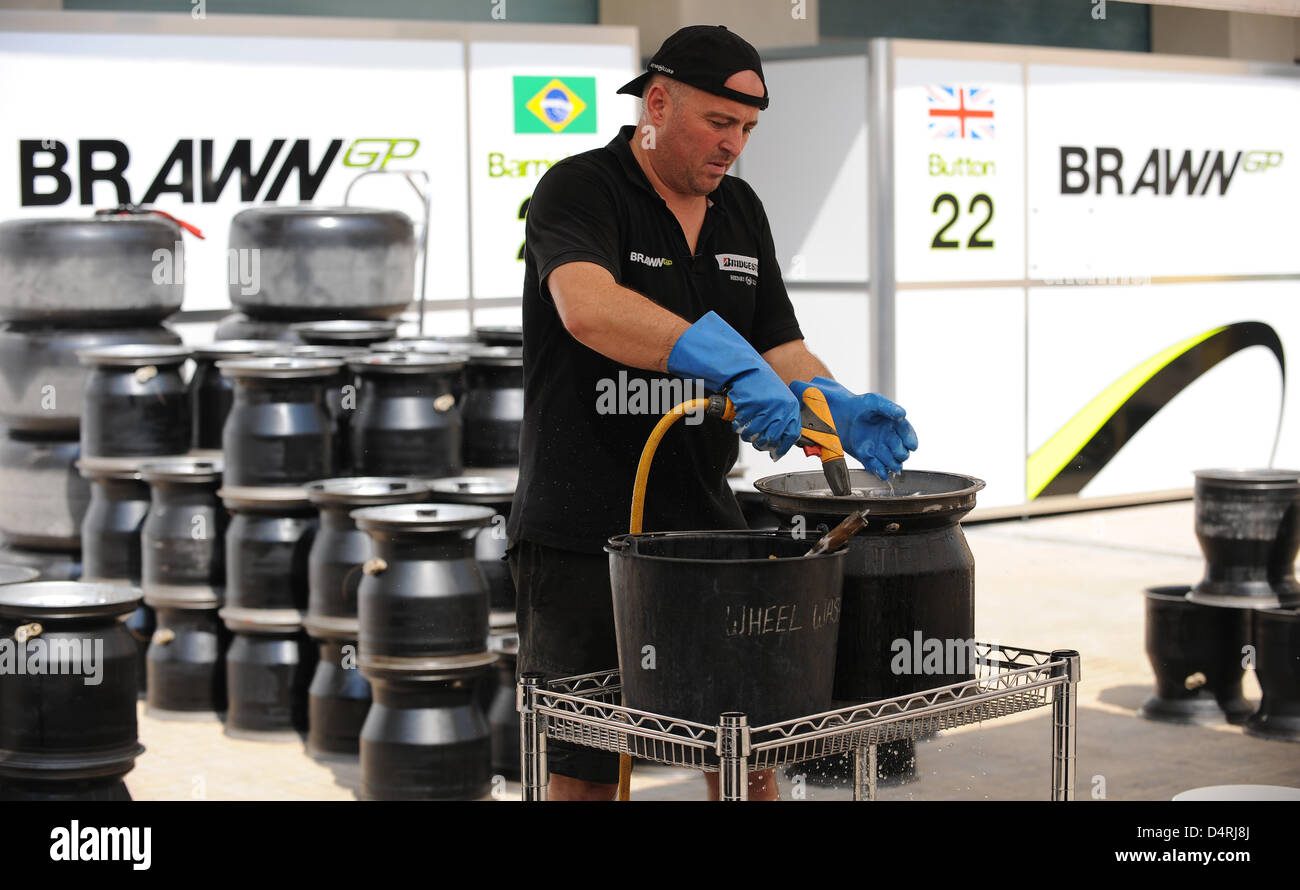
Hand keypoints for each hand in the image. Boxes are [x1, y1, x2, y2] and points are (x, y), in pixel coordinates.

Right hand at [668, 312, 800, 454]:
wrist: (742, 368)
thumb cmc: (757, 382)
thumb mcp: (776, 400)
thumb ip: (781, 417)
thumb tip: (781, 439)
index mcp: (790, 405)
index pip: (791, 434)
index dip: (782, 446)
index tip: (775, 451)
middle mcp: (781, 407)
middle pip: (772, 438)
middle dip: (761, 442)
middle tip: (756, 439)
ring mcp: (767, 407)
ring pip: (757, 434)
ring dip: (748, 433)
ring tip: (745, 424)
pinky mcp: (752, 406)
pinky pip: (744, 426)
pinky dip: (738, 424)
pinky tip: (739, 415)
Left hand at [789, 377, 917, 478]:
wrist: (838, 413)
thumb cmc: (857, 405)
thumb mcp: (874, 401)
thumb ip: (888, 407)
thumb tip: (902, 414)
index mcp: (894, 424)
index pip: (907, 434)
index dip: (910, 440)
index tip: (911, 445)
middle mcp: (888, 438)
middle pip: (901, 451)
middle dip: (901, 454)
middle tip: (898, 453)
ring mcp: (878, 449)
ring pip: (891, 462)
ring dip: (892, 465)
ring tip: (891, 465)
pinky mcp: (867, 457)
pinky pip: (876, 467)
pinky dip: (879, 471)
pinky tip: (881, 472)